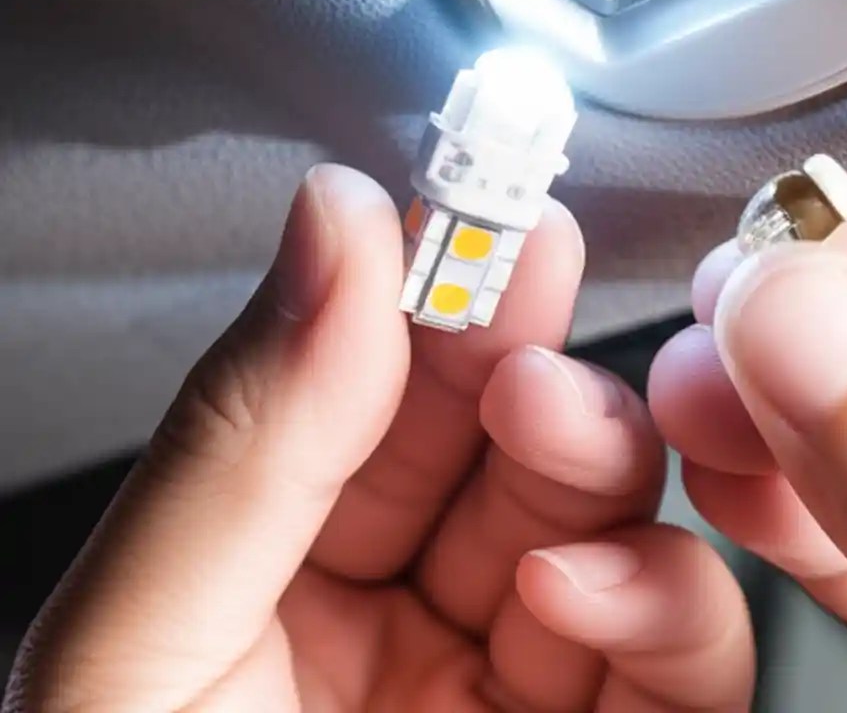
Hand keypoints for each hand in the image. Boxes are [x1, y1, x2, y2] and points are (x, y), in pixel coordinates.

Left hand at [4, 166, 752, 711]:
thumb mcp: (139, 658)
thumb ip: (244, 442)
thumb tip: (329, 232)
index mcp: (271, 592)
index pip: (371, 407)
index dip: (424, 303)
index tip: (474, 222)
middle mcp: (400, 641)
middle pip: (506, 461)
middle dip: (530, 374)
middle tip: (538, 311)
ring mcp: (514, 704)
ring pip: (608, 542)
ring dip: (601, 482)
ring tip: (563, 441)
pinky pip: (668, 664)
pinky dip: (658, 614)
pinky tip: (594, 597)